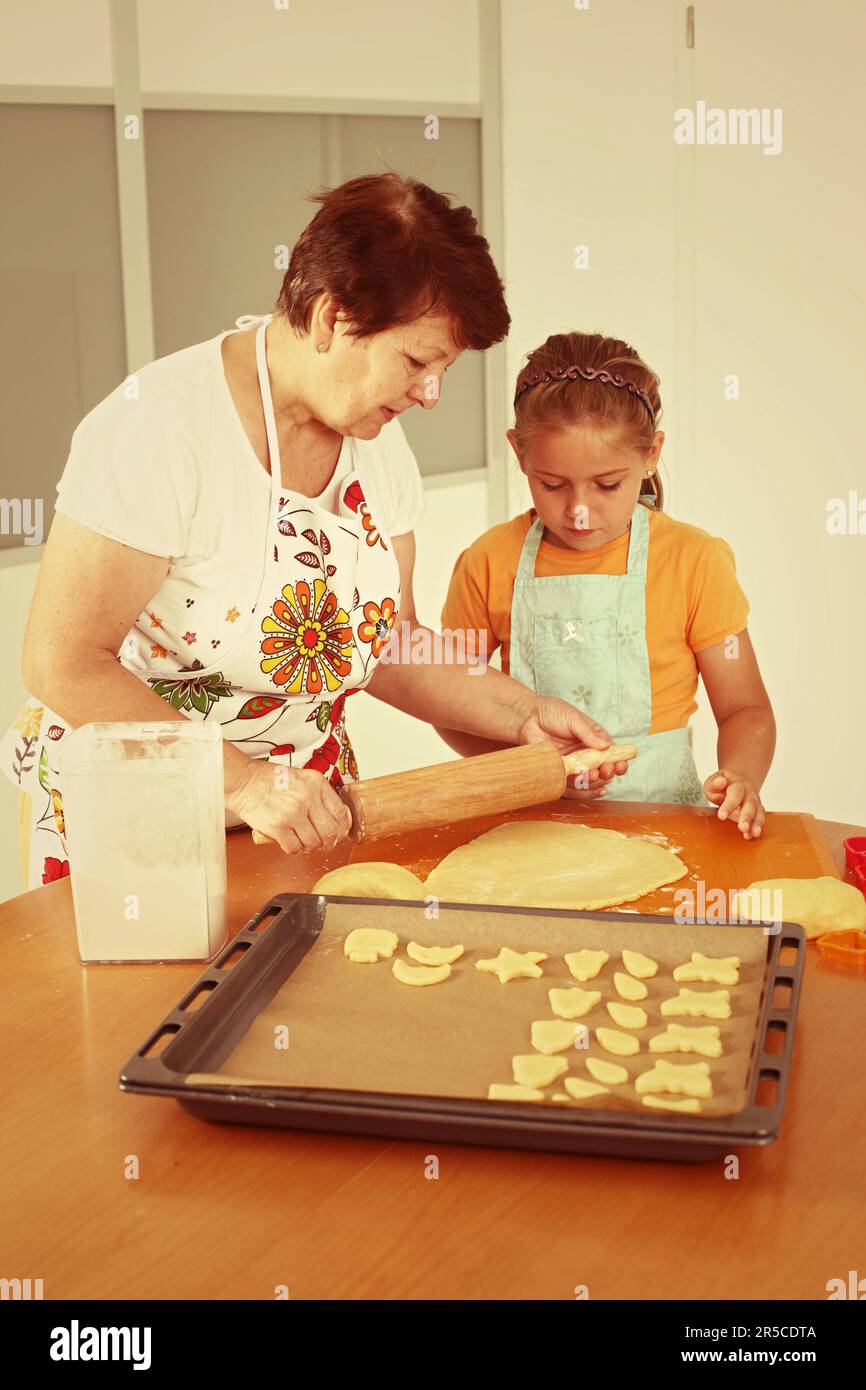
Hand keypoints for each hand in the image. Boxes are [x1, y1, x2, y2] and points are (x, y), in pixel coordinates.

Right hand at [226, 756, 351, 854]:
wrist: (243, 781)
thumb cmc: (270, 780)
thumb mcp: (301, 777)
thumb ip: (318, 793)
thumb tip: (335, 817)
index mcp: (316, 783)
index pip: (340, 812)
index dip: (342, 827)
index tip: (339, 832)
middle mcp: (308, 798)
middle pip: (330, 832)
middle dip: (329, 842)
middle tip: (323, 843)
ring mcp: (293, 813)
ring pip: (313, 842)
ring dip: (309, 846)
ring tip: (303, 841)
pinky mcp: (278, 827)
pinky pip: (294, 847)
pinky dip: (294, 849)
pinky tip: (290, 842)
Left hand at [514, 696, 631, 797]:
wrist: (526, 718)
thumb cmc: (551, 712)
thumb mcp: (573, 717)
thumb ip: (589, 732)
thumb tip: (606, 745)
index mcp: (594, 738)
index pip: (611, 752)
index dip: (619, 760)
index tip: (620, 765)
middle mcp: (586, 753)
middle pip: (603, 768)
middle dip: (607, 772)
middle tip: (605, 770)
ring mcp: (574, 763)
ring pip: (590, 779)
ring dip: (594, 781)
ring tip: (591, 775)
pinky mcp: (560, 772)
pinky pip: (573, 786)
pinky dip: (582, 790)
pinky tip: (590, 790)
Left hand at [703, 768, 764, 838]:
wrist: (737, 781)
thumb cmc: (721, 785)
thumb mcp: (713, 782)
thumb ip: (714, 784)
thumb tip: (720, 781)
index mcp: (737, 784)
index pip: (735, 794)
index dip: (729, 805)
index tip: (722, 816)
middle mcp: (749, 793)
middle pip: (750, 805)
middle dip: (747, 817)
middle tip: (742, 827)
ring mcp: (754, 801)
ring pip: (758, 812)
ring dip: (756, 823)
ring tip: (753, 833)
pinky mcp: (757, 810)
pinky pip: (759, 818)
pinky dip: (757, 827)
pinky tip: (751, 835)